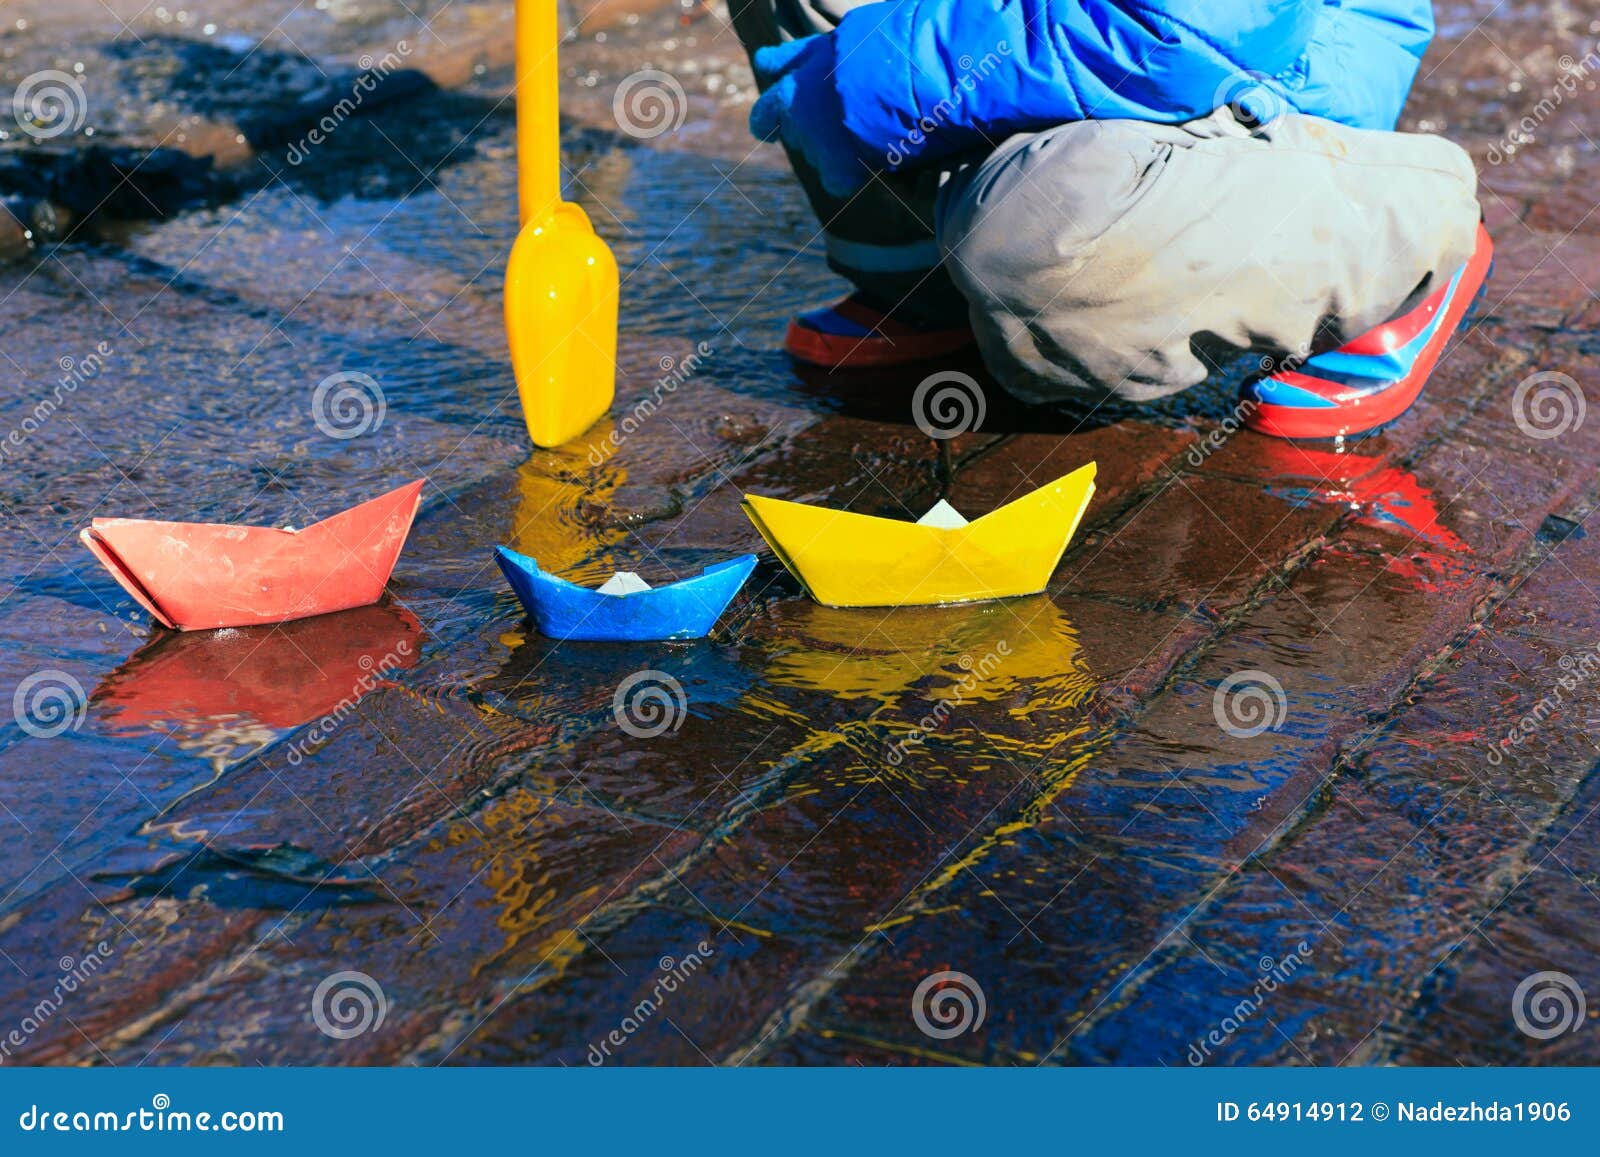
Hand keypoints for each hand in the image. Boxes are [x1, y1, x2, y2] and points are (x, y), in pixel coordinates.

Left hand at [749, 34, 869, 197]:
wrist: (891, 77)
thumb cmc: (858, 55)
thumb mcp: (819, 48)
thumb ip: (789, 58)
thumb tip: (761, 61)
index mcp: (787, 95)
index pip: (763, 118)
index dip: (767, 122)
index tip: (768, 129)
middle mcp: (796, 126)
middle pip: (795, 137)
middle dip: (811, 128)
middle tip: (839, 110)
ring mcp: (818, 151)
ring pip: (816, 157)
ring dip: (831, 147)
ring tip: (858, 124)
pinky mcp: (839, 170)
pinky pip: (835, 183)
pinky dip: (846, 175)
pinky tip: (860, 159)